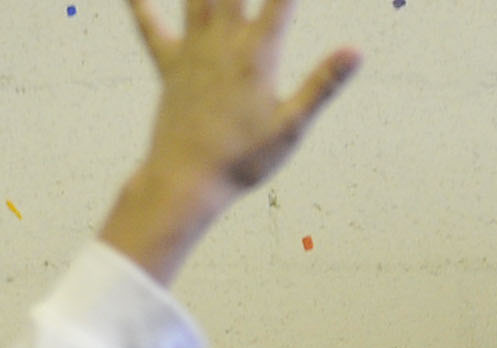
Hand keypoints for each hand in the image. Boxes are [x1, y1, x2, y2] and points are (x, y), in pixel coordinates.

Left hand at [101, 0, 363, 285]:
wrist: (186, 181)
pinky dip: (140, 2)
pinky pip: (149, 22)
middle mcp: (223, 42)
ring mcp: (192, 49)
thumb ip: (323, 83)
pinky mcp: (168, 63)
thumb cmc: (244, 161)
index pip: (282, 0)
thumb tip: (356, 50)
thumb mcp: (292, 126)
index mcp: (258, 55)